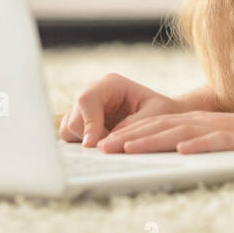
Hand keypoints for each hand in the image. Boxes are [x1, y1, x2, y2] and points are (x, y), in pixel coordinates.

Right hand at [57, 73, 186, 147]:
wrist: (164, 115)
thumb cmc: (163, 111)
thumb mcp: (156, 115)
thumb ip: (132, 126)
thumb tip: (105, 142)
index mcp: (111, 83)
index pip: (87, 99)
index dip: (89, 123)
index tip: (95, 145)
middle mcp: (94, 91)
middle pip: (75, 116)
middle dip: (90, 137)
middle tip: (111, 148)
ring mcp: (85, 106)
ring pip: (69, 127)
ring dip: (85, 141)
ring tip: (111, 144)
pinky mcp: (81, 120)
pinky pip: (69, 134)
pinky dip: (82, 144)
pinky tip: (103, 145)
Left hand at [95, 108, 233, 160]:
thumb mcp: (213, 141)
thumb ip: (189, 145)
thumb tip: (161, 158)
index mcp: (192, 121)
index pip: (153, 126)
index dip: (126, 134)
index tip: (101, 145)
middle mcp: (201, 120)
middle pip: (159, 127)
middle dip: (128, 137)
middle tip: (102, 149)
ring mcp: (219, 127)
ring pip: (180, 132)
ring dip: (152, 140)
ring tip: (128, 149)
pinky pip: (214, 140)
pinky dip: (197, 144)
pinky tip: (181, 151)